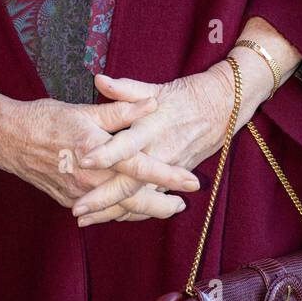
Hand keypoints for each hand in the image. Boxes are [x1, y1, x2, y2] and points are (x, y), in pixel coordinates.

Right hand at [0, 91, 201, 220]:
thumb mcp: (83, 110)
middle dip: (160, 205)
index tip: (192, 181)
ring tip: (163, 208)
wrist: (7, 139)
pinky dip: (118, 212)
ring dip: (142, 211)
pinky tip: (130, 209)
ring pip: (117, 210)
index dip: (169, 175)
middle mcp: (89, 179)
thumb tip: (151, 104)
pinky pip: (100, 211)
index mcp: (97, 153)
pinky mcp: (68, 198)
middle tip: (181, 205)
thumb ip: (120, 110)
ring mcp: (78, 193)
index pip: (141, 168)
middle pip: (134, 200)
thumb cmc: (45, 118)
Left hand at [69, 65, 243, 225]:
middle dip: (103, 198)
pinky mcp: (175, 179)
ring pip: (139, 197)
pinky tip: (109, 218)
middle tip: (77, 210)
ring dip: (112, 211)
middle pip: (131, 182)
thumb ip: (126, 89)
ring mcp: (169, 169)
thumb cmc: (186, 95)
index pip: (127, 144)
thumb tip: (99, 79)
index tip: (83, 161)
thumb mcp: (156, 89)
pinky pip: (151, 199)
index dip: (106, 154)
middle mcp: (161, 152)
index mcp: (152, 128)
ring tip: (84, 221)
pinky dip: (131, 211)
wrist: (223, 108)